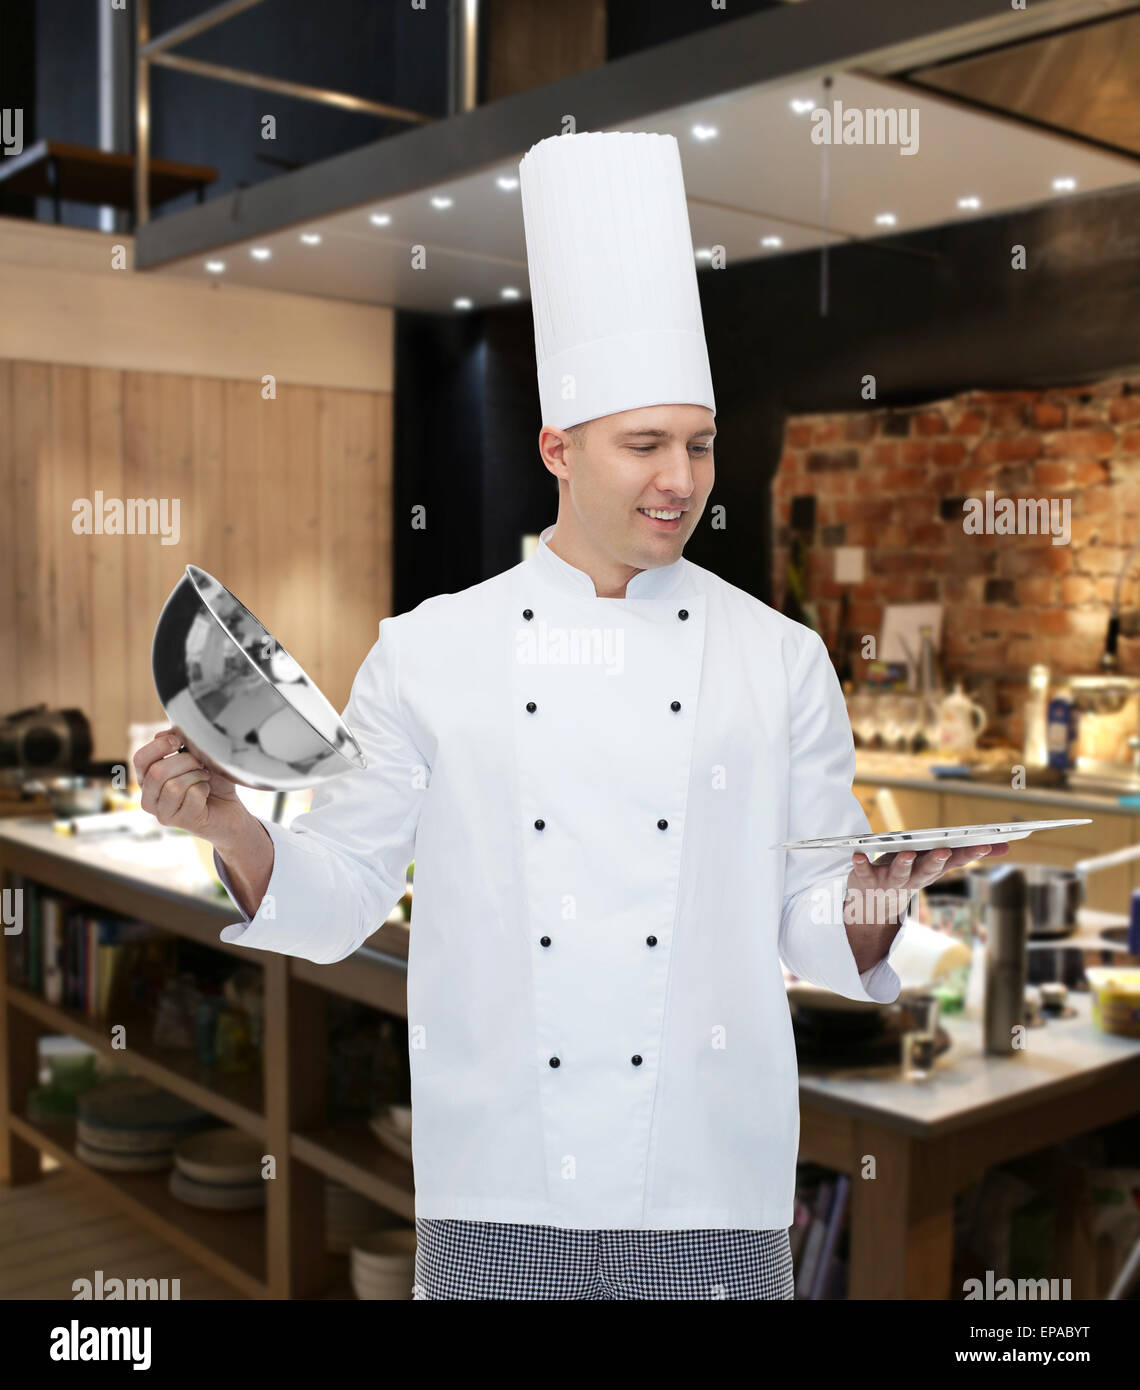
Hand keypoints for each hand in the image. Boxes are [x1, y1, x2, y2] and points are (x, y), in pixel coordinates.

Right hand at [133, 727, 248, 847]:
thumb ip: (178, 742)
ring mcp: (163, 813)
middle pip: (157, 772)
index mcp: (148, 779)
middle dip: (185, 761)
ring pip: (173, 786)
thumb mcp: (196, 755)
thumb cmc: (212, 782)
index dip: (160, 746)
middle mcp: (149, 798)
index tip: (179, 741)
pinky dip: (204, 788)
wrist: (231, 809)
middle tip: (200, 763)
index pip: (140, 759)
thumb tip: (164, 734)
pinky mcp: (180, 822)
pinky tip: (207, 793)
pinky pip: (192, 796)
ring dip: (196, 776)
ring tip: (204, 779)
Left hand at [845, 841, 1010, 926]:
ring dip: (903, 863)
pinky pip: (864, 871)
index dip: (969, 854)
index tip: (986, 845)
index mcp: (930, 870)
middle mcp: (913, 878)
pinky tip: (857, 855)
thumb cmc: (909, 875)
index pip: (953, 862)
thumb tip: (1006, 845)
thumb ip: (965, 853)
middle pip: (928, 870)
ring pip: (899, 873)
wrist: (873, 908)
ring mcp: (890, 880)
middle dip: (936, 861)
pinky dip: (860, 864)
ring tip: (906, 853)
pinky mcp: (867, 879)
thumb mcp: (935, 864)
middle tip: (944, 851)